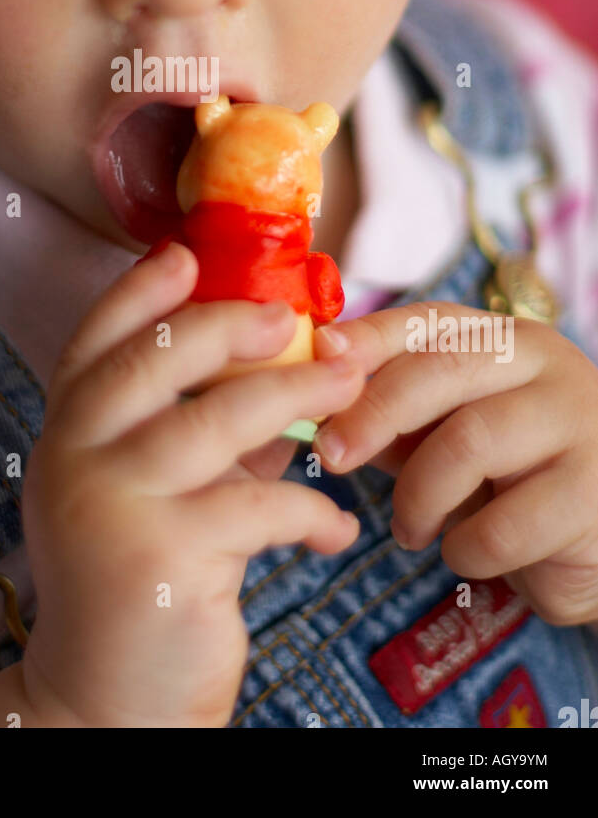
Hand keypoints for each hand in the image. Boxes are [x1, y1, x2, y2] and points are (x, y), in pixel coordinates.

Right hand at [17, 242, 365, 727]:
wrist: (107, 701)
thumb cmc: (143, 580)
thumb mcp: (157, 493)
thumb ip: (201, 433)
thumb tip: (287, 371)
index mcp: (67, 435)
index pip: (94, 340)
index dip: (138, 290)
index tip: (186, 252)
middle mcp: (74, 460)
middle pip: (153, 360)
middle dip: (229, 325)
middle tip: (289, 318)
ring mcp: (111, 507)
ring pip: (216, 422)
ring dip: (295, 398)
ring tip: (347, 391)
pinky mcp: (160, 561)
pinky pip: (258, 507)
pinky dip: (312, 513)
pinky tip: (335, 533)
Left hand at [312, 302, 597, 626]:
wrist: (594, 547)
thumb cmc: (508, 482)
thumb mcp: (445, 435)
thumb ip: (391, 412)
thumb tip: (307, 396)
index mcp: (504, 339)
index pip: (428, 321)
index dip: (369, 336)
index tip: (319, 353)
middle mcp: (546, 364)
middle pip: (442, 371)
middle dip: (373, 412)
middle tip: (332, 455)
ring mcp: (577, 422)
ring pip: (468, 442)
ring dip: (418, 496)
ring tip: (408, 530)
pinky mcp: (593, 490)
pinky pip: (504, 523)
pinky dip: (465, 548)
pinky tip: (465, 555)